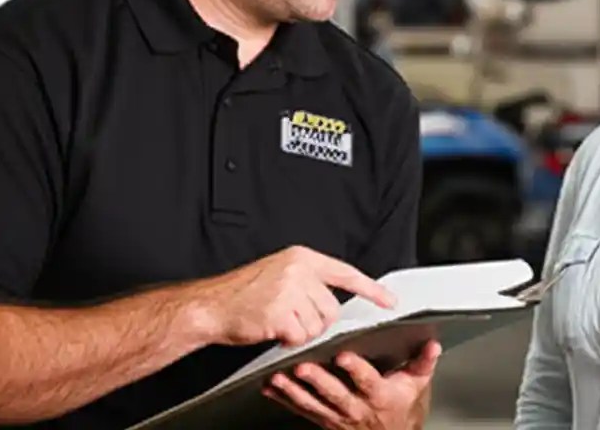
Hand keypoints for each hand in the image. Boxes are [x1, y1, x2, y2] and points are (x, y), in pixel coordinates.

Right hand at [185, 246, 395, 347]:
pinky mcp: (281, 312)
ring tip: (277, 320)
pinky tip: (271, 329)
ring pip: (317, 326)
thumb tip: (332, 304)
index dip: (370, 289)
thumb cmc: (242, 294)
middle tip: (291, 318)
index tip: (389, 301)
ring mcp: (290, 290)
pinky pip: (300, 337)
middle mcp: (299, 271)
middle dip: (316, 321)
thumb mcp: (279, 275)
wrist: (210, 305)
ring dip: (300, 332)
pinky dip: (288, 340)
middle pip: (332, 309)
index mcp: (302, 258)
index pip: (346, 272)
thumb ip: (308, 283)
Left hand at [264, 341, 440, 428]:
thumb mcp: (417, 384)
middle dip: (318, 380)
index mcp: (380, 395)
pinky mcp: (324, 419)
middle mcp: (357, 407)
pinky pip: (302, 409)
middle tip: (303, 367)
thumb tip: (432, 345)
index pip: (367, 381)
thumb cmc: (400, 405)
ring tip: (279, 377)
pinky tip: (271, 388)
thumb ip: (422, 362)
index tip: (344, 356)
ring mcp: (338, 416)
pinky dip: (284, 399)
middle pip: (335, 394)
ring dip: (295, 391)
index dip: (356, 369)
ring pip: (314, 403)